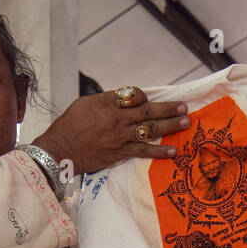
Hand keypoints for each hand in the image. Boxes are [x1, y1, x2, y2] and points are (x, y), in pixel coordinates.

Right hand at [30, 87, 189, 175]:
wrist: (61, 149)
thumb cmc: (70, 125)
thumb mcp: (85, 104)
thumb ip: (107, 101)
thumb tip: (124, 100)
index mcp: (108, 102)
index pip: (134, 95)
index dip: (144, 97)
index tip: (148, 100)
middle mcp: (117, 118)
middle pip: (148, 110)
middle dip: (168, 108)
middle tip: (184, 107)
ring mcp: (121, 136)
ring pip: (150, 129)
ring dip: (170, 125)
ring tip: (185, 122)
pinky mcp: (121, 152)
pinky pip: (144, 151)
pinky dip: (159, 151)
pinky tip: (173, 150)